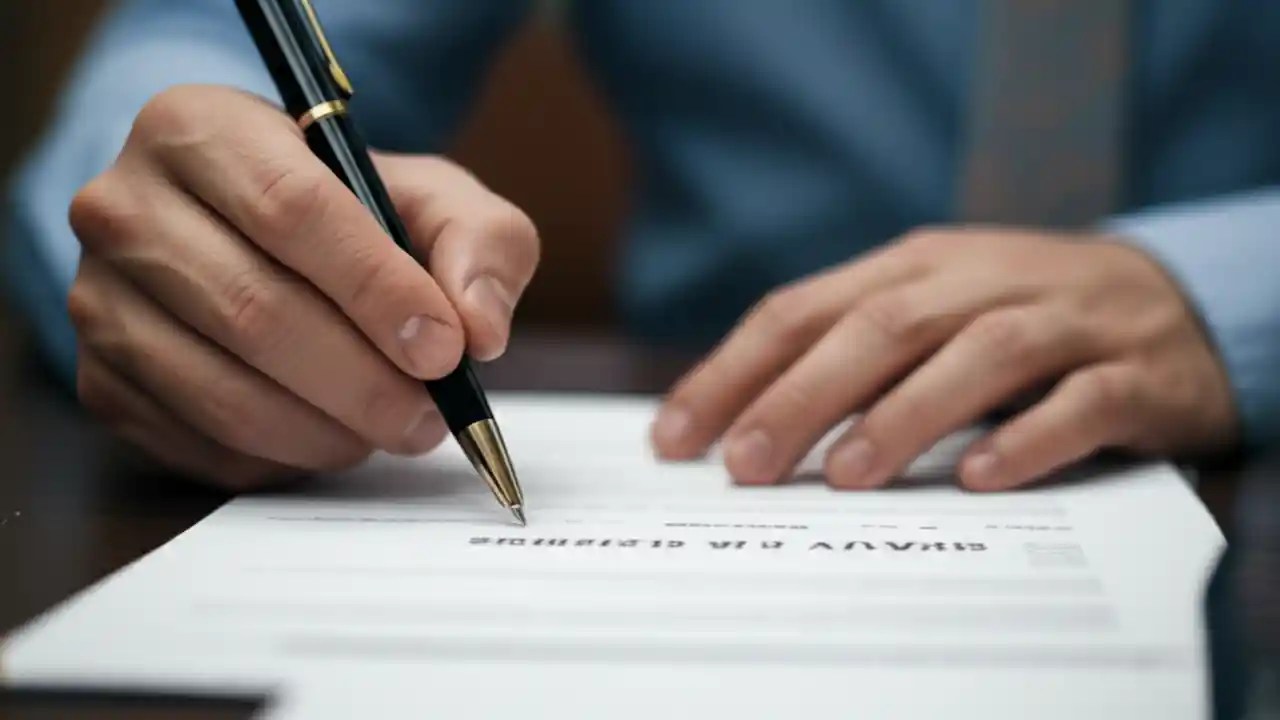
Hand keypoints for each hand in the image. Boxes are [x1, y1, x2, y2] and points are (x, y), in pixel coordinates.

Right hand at [67, 85, 539, 488]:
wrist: (250, 238)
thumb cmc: (347, 212)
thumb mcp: (430, 198)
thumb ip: (480, 243)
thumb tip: (480, 329)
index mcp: (201, 128)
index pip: (289, 209)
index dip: (376, 290)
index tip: (444, 350)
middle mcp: (124, 207)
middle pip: (253, 310)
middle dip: (363, 380)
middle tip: (430, 414)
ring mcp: (98, 299)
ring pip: (222, 391)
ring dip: (328, 430)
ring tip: (394, 427)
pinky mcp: (101, 380)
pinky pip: (200, 442)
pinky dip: (283, 457)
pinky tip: (333, 435)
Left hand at [651, 227, 1237, 490]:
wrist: (1177, 299)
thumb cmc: (1017, 317)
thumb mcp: (928, 312)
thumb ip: (847, 352)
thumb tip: (738, 423)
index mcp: (914, 266)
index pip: (802, 310)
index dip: (733, 372)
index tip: (675, 439)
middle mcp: (981, 281)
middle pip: (879, 329)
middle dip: (801, 396)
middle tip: (743, 466)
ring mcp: (1063, 322)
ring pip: (978, 356)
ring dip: (904, 415)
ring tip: (844, 475)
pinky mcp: (1133, 373)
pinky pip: (1081, 403)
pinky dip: (1028, 438)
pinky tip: (979, 479)